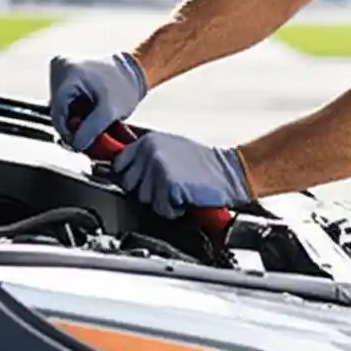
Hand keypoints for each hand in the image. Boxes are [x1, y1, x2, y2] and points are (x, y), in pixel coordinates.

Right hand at [48, 52, 147, 149]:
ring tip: (91, 121)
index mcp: (69, 73)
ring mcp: (61, 68)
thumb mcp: (110, 111)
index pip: (57, 112)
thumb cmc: (125, 85)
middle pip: (57, 109)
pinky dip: (74, 109)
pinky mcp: (64, 72)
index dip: (67, 132)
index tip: (79, 143)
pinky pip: (63, 98)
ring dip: (73, 117)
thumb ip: (91, 130)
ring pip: (59, 105)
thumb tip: (76, 145)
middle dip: (71, 124)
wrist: (133, 70)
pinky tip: (87, 112)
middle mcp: (60, 67)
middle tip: (88, 135)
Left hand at [111, 131, 253, 218]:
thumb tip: (125, 169)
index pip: (119, 164)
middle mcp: (150, 151)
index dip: (131, 177)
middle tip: (165, 187)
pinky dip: (172, 210)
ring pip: (144, 199)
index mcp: (148, 141)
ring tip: (177, 191)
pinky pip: (160, 208)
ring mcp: (158, 168)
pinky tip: (183, 199)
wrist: (230, 172)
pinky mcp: (168, 185)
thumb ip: (146, 156)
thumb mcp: (170, 148)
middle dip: (145, 191)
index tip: (142, 181)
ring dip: (161, 201)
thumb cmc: (204, 163)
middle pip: (128, 184)